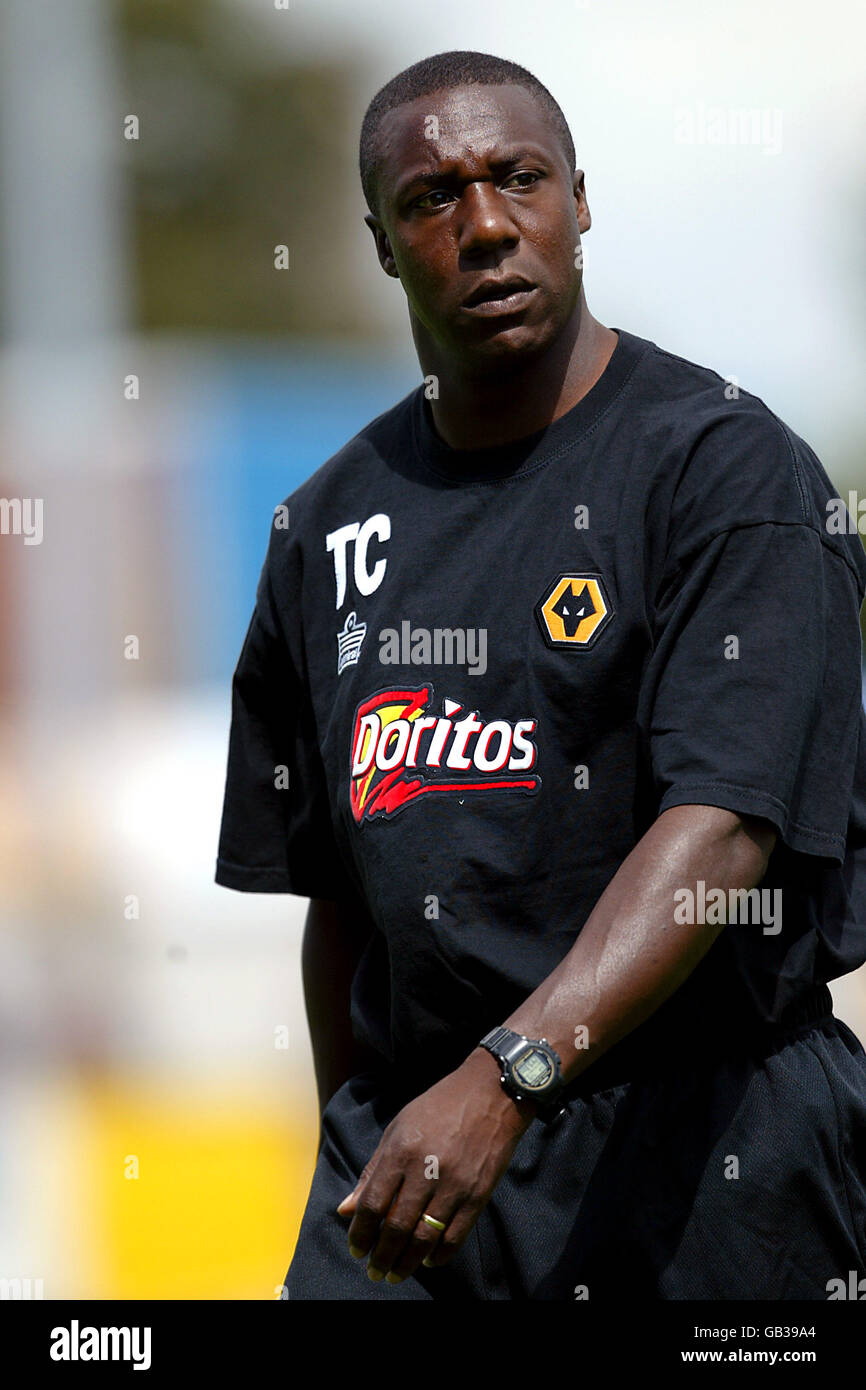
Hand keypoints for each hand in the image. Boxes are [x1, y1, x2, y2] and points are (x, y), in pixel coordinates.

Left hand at [335, 1048, 533, 1284]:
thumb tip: (346, 1208)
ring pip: (424, 1238)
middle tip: (374, 1271)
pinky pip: (455, 1236)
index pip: (372, 1204)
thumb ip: (372, 1171)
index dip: (360, 1233)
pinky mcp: (478, 1194)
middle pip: (396, 1227)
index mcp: (401, 1151)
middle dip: (381, 1256)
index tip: (355, 1249)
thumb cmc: (438, 1107)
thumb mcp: (398, 1128)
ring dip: (406, 1263)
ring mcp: (455, 1184)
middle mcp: (426, 1170)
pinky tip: (427, 1260)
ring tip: (396, 1273)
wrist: (491, 1093)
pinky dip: (439, 1255)